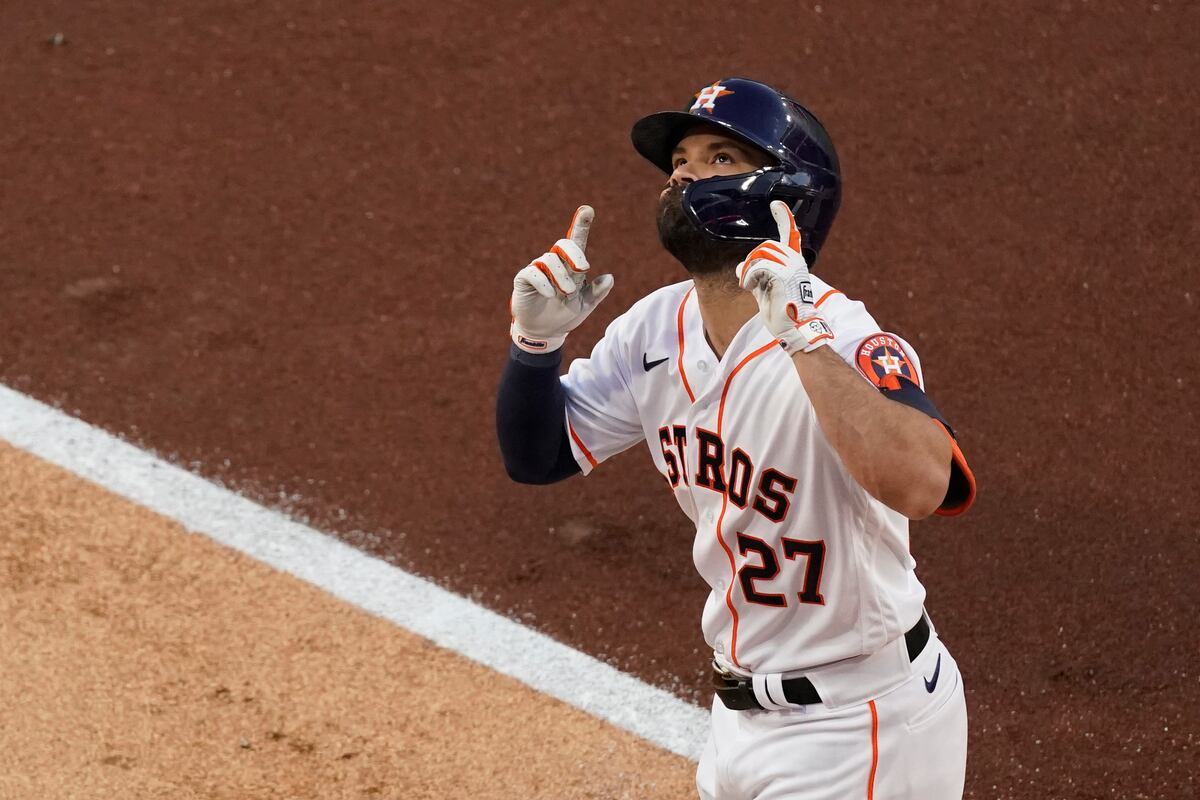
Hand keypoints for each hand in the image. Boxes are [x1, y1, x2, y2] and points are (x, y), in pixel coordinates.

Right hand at [510, 205, 614, 353]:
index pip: (576, 242)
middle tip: (583, 269)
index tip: (588, 210)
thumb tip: (610, 278)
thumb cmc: (564, 315)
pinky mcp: (524, 279)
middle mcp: (554, 263)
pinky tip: (550, 295)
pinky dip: (543, 282)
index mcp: (571, 266)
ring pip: (549, 259)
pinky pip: (532, 272)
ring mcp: (538, 270)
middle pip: (563, 244)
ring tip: (567, 293)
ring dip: (561, 276)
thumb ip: (597, 293)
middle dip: (574, 253)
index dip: (581, 225)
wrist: (545, 333)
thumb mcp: (585, 306)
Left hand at [736, 201, 834, 353]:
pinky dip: (748, 277)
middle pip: (765, 246)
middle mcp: (795, 260)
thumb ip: (755, 275)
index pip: (790, 234)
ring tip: (749, 285)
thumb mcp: (765, 289)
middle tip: (748, 281)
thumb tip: (739, 267)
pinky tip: (750, 288)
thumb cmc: (781, 311)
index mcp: (794, 261)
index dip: (784, 218)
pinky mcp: (783, 274)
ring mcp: (791, 265)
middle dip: (751, 262)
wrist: (794, 327)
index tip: (776, 204)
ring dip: (749, 271)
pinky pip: (757, 266)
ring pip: (760, 255)